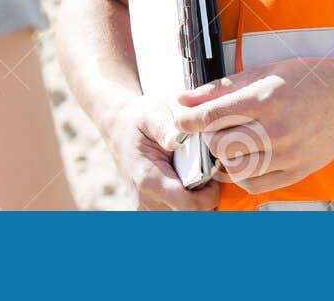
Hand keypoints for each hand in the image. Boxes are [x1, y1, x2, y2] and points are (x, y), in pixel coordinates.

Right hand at [103, 94, 220, 210]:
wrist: (119, 131)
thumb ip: (165, 127)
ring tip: (197, 179)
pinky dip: (188, 206)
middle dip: (206, 200)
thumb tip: (175, 140)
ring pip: (186, 219)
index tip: (213, 175)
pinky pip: (178, 217)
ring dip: (198, 204)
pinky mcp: (150, 213)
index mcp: (150, 180)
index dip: (210, 195)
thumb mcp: (152, 114)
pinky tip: (188, 186)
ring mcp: (147, 211)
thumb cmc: (140, 121)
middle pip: (192, 217)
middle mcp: (147, 202)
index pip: (191, 206)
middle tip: (208, 175)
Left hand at [169, 57, 333, 194]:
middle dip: (208, 138)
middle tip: (211, 129)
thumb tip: (184, 100)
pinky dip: (242, 175)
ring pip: (235, 168)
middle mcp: (277, 128)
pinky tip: (245, 158)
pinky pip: (255, 184)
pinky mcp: (298, 171)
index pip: (212, 116)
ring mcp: (289, 153)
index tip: (181, 120)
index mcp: (266, 97)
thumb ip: (220, 89)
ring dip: (225, 157)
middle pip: (220, 145)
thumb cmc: (306, 78)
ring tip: (231, 142)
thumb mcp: (262, 72)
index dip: (188, 120)